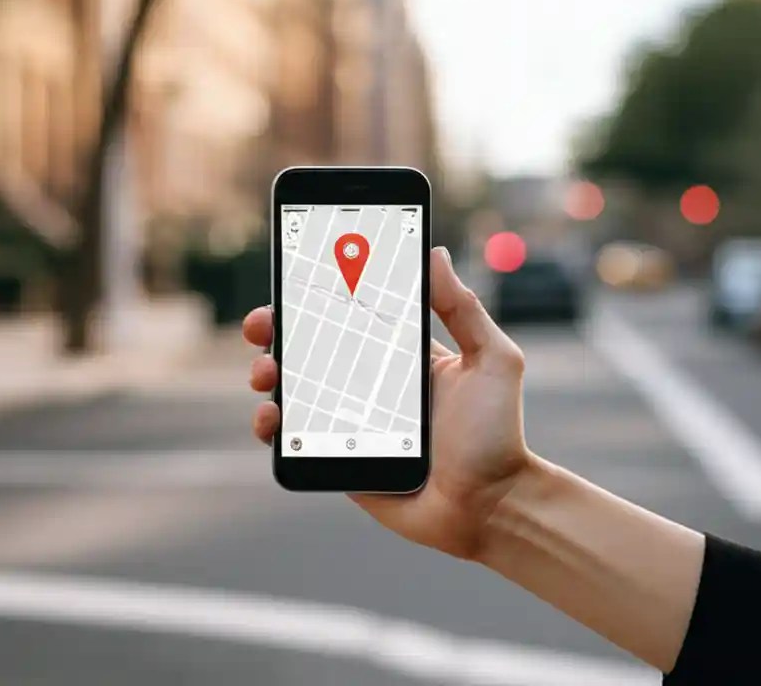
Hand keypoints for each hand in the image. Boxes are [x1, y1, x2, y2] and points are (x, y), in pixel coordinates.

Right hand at [244, 246, 531, 559]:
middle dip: (274, 329)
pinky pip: (291, 439)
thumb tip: (434, 254)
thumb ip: (463, 309)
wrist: (490, 507)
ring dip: (265, 372)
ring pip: (290, 389)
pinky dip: (270, 424)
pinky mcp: (335, 458)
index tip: (293, 278)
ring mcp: (347, 421)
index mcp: (399, 356)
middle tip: (262, 324)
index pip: (348, 315)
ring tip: (264, 372)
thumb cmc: (498, 436)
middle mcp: (368, 384)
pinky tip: (270, 416)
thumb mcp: (492, 361)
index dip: (315, 296)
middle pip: (306, 348)